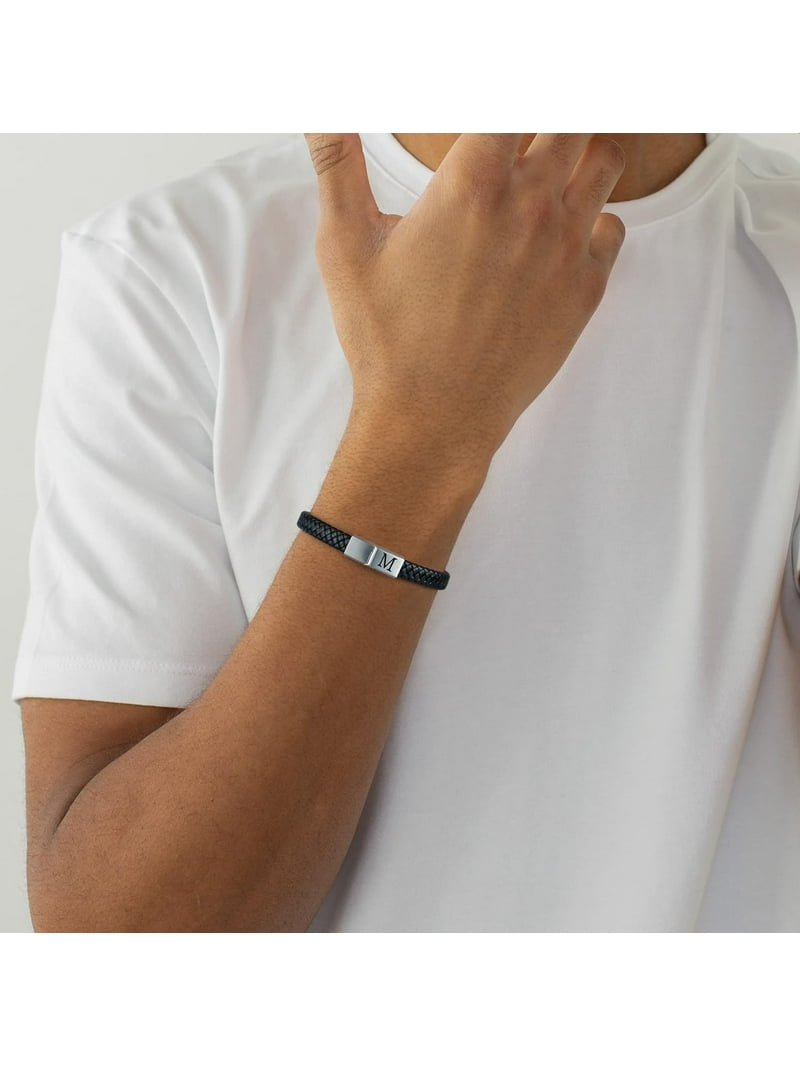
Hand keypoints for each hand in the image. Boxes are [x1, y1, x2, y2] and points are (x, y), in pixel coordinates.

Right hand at [304, 133, 625, 467]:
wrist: (432, 420)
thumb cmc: (385, 337)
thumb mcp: (345, 246)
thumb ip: (337, 165)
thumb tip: (322, 112)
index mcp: (472, 181)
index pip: (514, 102)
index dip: (508, 99)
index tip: (497, 118)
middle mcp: (531, 203)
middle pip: (569, 118)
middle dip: (550, 117)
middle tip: (528, 134)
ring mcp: (567, 246)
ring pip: (604, 160)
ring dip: (583, 151)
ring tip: (557, 161)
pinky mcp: (587, 289)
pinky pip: (613, 227)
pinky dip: (594, 218)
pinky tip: (562, 232)